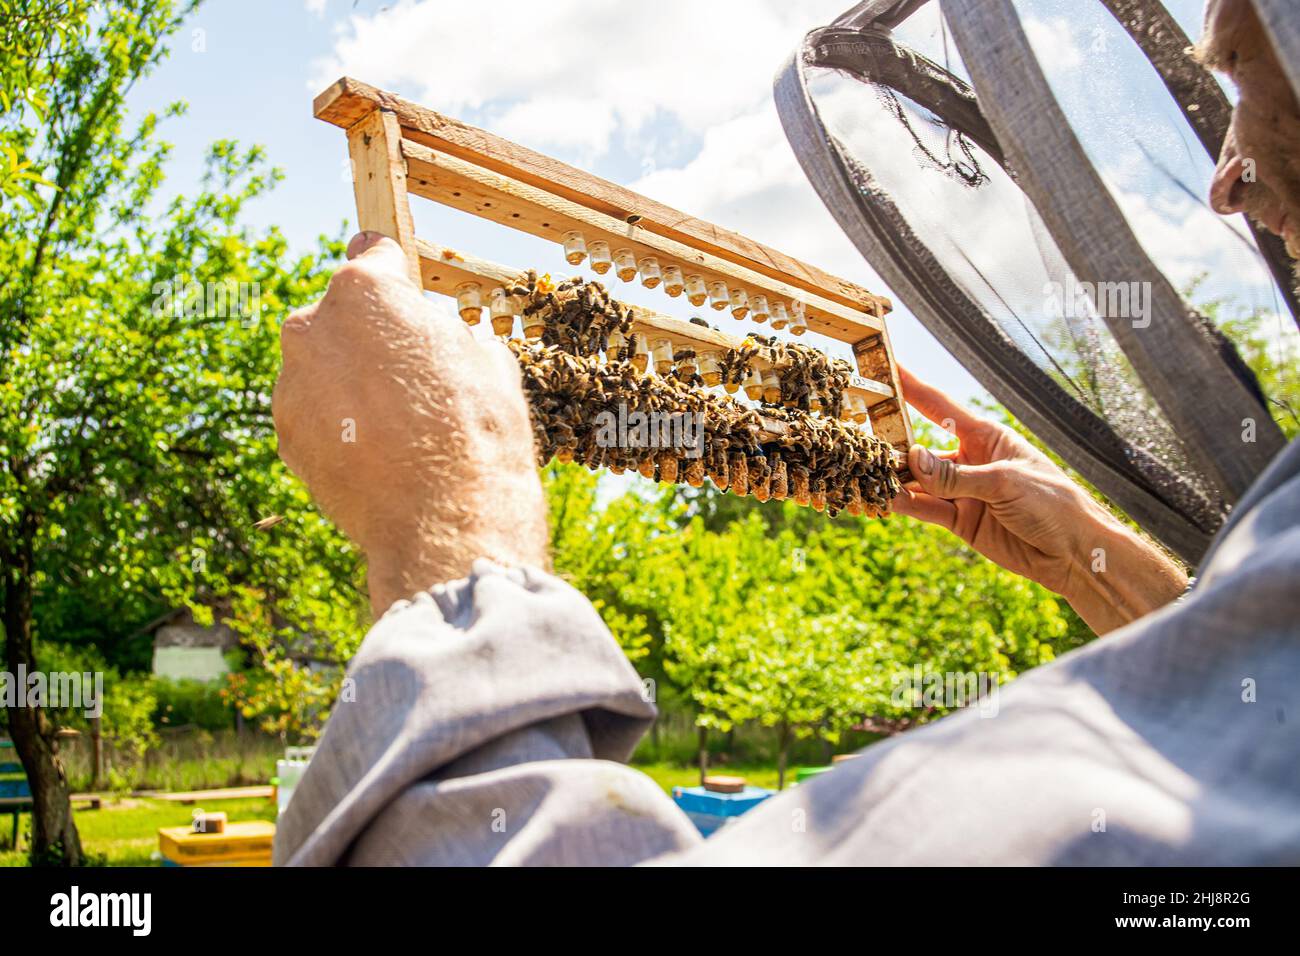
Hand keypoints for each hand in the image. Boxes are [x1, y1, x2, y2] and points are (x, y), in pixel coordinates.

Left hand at [273, 232, 547, 615]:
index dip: (395, 274)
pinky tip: (378, 456)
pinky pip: (314, 417)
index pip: (373, 256)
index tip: (399, 284)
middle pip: (341, 318)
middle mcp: (312, 327)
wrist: (446, 516)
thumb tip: (436, 340)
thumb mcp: (485, 359)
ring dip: (351, 386)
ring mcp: (292, 384)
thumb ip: (444, 334)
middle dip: (370, 339)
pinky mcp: (285, 436)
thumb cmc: (475, 429)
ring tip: (397, 428)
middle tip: (412, 377)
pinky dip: (339, 429)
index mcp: (364, 292)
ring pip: (324, 370)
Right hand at [889, 367, 1186, 633]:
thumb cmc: (1052, 503)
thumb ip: (955, 475)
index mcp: (986, 437)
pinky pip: (925, 509)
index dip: (912, 386)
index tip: (885, 367)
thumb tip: (913, 459)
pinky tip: (885, 498)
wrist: (1074, 552)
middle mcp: (970, 460)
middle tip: (859, 431)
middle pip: (922, 445)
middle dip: (892, 439)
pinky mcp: (959, 520)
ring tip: (865, 470)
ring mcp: (962, 491)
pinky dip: (905, 504)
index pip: (940, 406)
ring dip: (894, 477)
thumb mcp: (1004, 482)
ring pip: (918, 480)